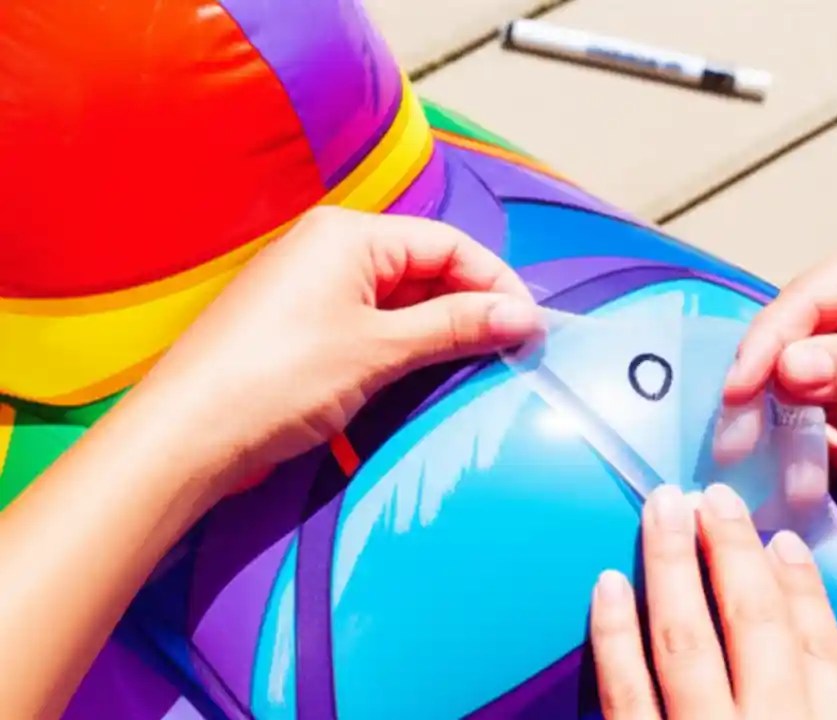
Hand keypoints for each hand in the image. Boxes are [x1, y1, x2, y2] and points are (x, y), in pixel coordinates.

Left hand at [136, 207, 539, 493]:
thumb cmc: (279, 379)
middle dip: (469, 311)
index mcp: (349, 236)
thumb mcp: (380, 350)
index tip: (529, 329)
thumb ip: (455, 326)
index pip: (447, 245)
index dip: (495, 283)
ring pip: (399, 304)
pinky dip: (400, 352)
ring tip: (471, 372)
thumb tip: (522, 316)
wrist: (186, 437)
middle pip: (424, 270)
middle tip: (507, 355)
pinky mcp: (298, 329)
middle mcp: (329, 250)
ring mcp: (310, 290)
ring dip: (437, 337)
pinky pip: (368, 328)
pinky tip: (419, 383)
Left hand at [588, 483, 836, 718]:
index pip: (820, 645)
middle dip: (732, 549)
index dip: (802, 585)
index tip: (785, 539)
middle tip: (714, 497)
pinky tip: (608, 584)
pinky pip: (623, 694)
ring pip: (683, 641)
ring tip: (662, 509)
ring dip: (671, 565)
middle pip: (751, 622)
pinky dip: (614, 636)